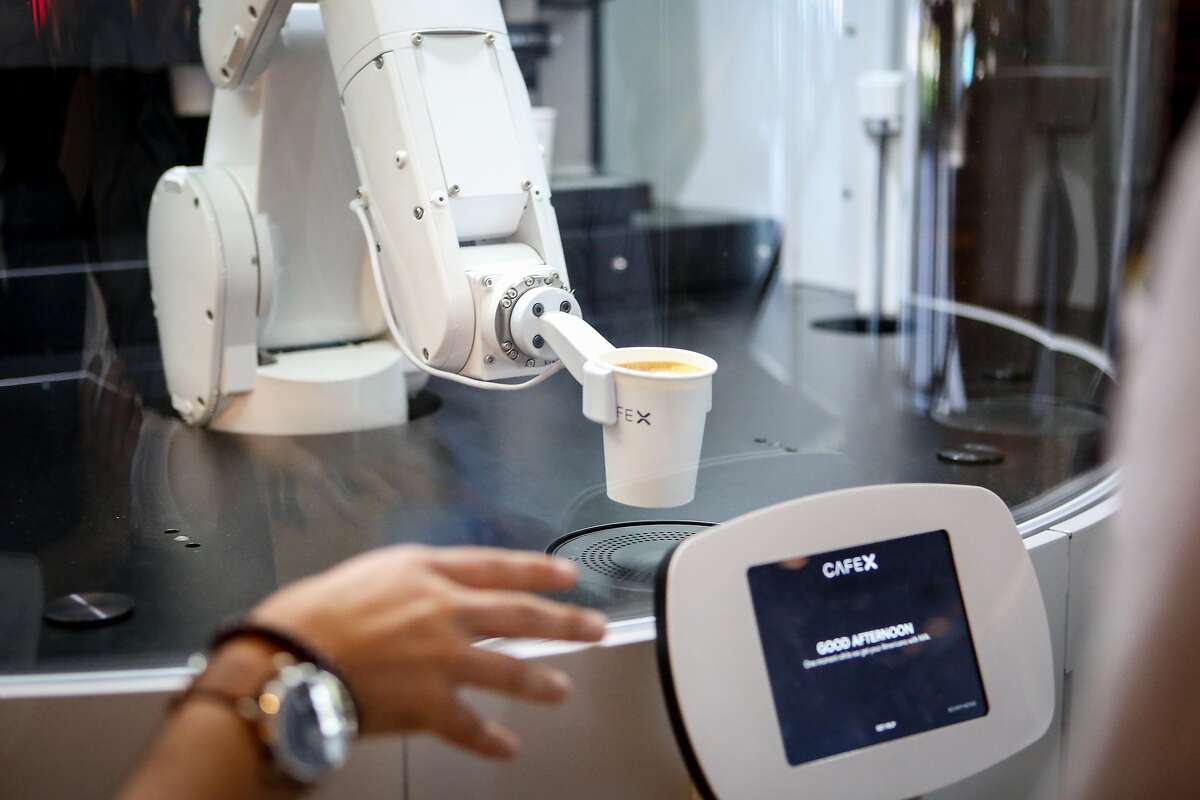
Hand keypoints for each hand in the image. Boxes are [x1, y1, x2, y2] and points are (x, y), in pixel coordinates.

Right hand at [248, 545, 605, 758]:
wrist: (286, 657)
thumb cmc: (311, 613)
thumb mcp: (367, 573)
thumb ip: (408, 582)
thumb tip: (427, 591)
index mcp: (427, 571)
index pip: (497, 566)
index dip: (537, 571)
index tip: (567, 576)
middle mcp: (445, 611)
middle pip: (519, 615)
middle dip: (563, 622)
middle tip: (595, 628)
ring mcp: (443, 658)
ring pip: (509, 669)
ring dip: (540, 681)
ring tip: (562, 689)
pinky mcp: (430, 704)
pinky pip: (470, 726)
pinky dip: (491, 740)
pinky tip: (507, 747)